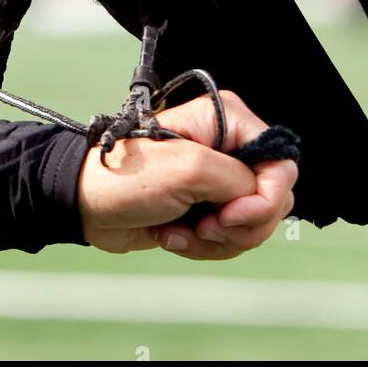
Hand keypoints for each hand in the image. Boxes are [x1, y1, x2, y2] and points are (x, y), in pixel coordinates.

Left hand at [78, 90, 296, 260]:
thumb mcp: (189, 170)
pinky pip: (232, 238)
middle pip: (273, 198)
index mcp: (227, 121)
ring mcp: (219, 180)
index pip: (281, 162)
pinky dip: (205, 246)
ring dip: (218, 239)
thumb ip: (241, 181)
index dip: (265, 197)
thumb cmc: (127, 176)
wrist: (87, 205)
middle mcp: (228, 146)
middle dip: (240, 224)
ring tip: (183, 230)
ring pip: (254, 224)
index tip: (230, 215)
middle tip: (204, 224)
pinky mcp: (208, 207)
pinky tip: (174, 234)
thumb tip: (265, 199)